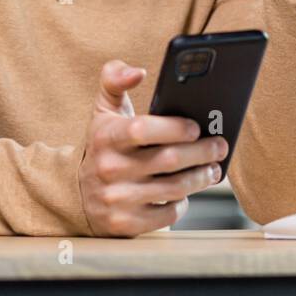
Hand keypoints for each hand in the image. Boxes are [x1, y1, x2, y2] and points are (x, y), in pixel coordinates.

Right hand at [78, 59, 228, 237]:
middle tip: (220, 146)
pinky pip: (167, 215)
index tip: (196, 127)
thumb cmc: (102, 145)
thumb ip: (115, 79)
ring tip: (213, 169)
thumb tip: (137, 71)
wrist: (75, 193)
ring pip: (173, 189)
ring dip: (200, 178)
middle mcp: (109, 168)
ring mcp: (117, 199)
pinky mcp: (126, 223)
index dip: (175, 128)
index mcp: (107, 136)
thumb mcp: (103, 110)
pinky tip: (188, 192)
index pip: (143, 129)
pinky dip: (183, 203)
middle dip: (202, 152)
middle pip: (168, 160)